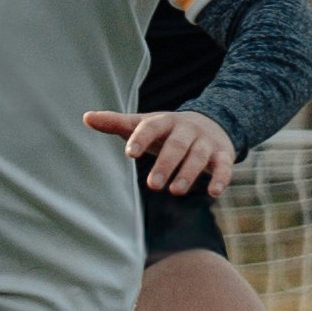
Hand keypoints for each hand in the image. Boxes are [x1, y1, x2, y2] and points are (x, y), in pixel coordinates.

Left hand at [88, 104, 237, 196]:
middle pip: (176, 145)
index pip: (151, 127)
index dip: (140, 139)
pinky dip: (221, 178)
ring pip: (198, 156)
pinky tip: (214, 193)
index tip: (130, 154)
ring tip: (174, 191)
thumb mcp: (144, 124)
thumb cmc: (167, 130)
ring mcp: (206, 142)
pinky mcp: (223, 154)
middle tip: (152, 184)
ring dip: (188, 174)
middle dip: (165, 164)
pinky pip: (225, 166)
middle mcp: (187, 130)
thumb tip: (86, 117)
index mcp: (165, 121)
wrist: (211, 123)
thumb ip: (117, 123)